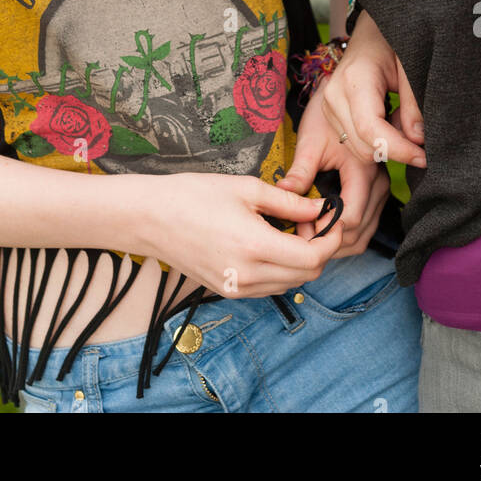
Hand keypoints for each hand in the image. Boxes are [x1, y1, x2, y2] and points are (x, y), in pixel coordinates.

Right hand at [143, 171, 344, 298]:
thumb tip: (318, 209)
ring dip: (300, 260)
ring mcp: (237, 288)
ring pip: (290, 283)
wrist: (150, 218)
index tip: (330, 218)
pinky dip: (280, 268)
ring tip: (287, 229)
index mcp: (255, 247)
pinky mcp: (228, 292)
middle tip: (308, 220)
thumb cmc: (193, 195)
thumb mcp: (246, 188)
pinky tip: (269, 243)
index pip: (314, 258)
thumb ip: (288, 202)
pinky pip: (268, 286)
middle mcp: (248, 276)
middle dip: (318, 248)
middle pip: (307, 274)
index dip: (331, 238)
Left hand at [276, 80, 390, 255]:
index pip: (349, 217)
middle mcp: (378, 184)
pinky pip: (366, 226)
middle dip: (328, 240)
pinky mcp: (377, 193)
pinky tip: (323, 229)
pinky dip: (346, 235)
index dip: (322, 228)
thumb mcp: (310, 140)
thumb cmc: (327, 116)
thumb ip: (300, 171)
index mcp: (362, 171)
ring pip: (364, 234)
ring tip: (308, 234)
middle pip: (358, 232)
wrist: (350, 98)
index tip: (299, 225)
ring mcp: (381, 190)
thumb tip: (281, 194)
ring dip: (337, 242)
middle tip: (300, 234)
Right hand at [320, 10, 426, 168]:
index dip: (399, 150)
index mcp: (355, 80)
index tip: (424, 157)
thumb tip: (417, 139)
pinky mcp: (331, 113)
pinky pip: (354, 142)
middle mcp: (334, 95)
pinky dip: (377, 142)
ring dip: (386, 147)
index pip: (371, 130)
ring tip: (406, 125)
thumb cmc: (390, 41)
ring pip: (358, 149)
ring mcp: (328, 106)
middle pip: (363, 146)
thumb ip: (413, 103)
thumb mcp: (409, 66)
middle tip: (422, 141)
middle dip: (396, 151)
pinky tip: (392, 122)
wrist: (369, 31)